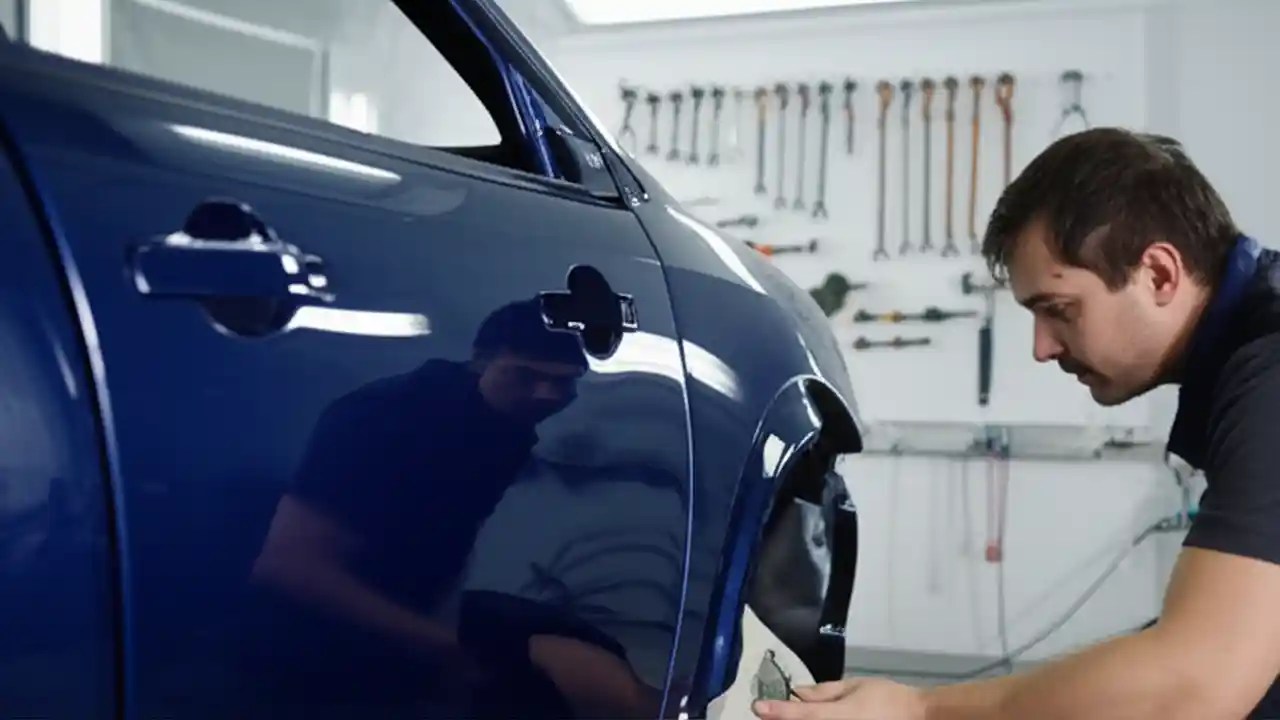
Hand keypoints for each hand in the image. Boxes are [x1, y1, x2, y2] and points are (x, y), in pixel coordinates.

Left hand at [753, 677, 926, 719]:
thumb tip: (798, 693)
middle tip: (767, 714)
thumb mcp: (856, 686)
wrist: (919, 717)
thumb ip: (825, 692)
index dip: (776, 712)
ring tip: (784, 716)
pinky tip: (809, 717)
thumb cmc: (888, 698)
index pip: (801, 715)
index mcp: (839, 716)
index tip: (757, 707)